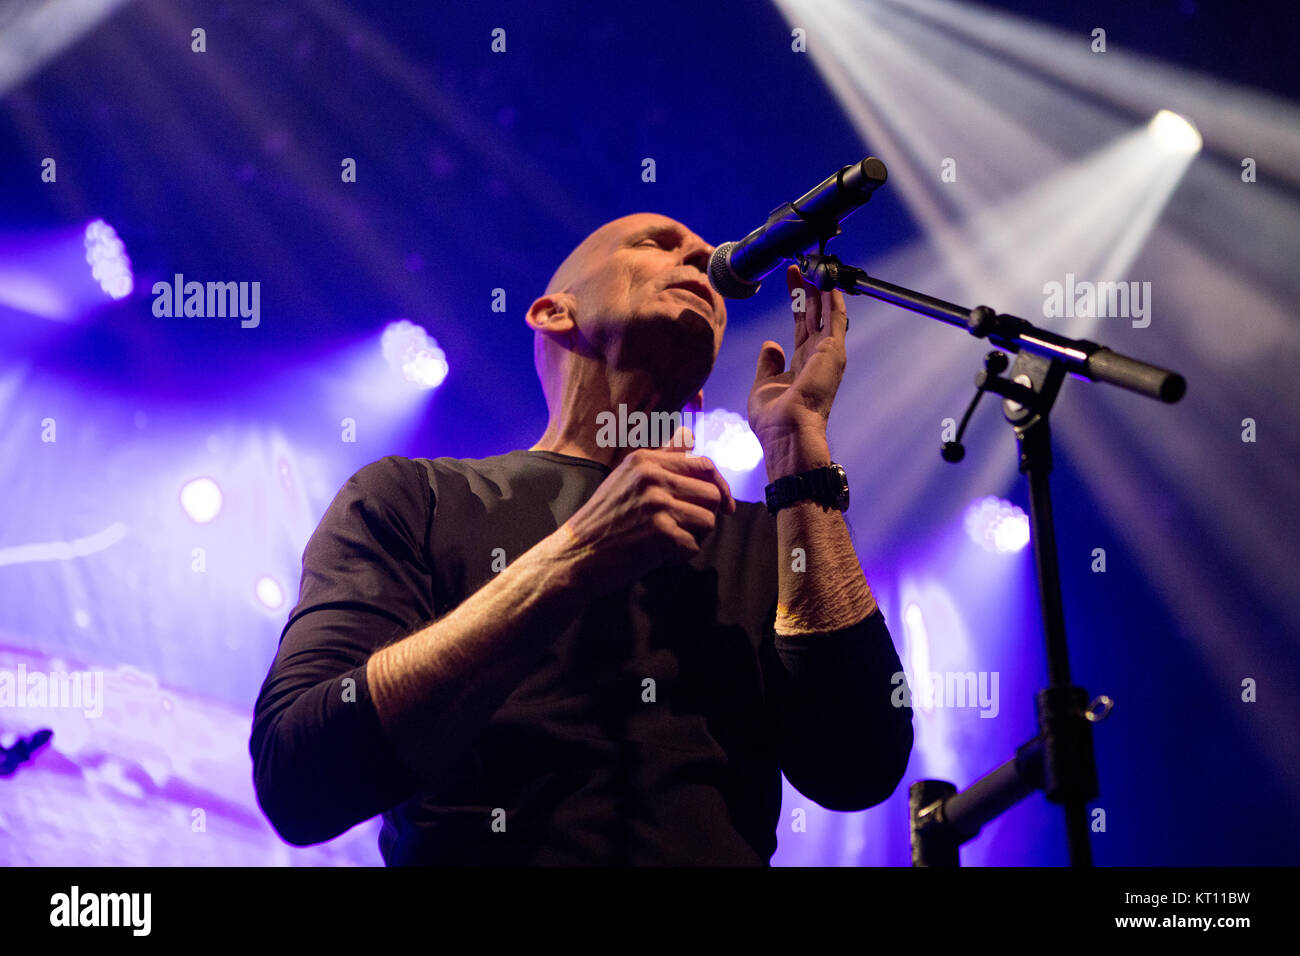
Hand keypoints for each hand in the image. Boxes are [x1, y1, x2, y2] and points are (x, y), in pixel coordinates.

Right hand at [558, 428, 735, 593]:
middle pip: (712, 493)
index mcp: (645, 459)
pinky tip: (659, 555)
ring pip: (708, 520)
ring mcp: (656, 503)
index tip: (725, 505)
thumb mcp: (628, 477)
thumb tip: (689, 433)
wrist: (575, 554)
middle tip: (685, 529)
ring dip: (695, 537)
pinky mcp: (660, 532)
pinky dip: (681, 556)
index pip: (703, 464)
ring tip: (670, 542)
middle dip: (705, 515)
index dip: (720, 486)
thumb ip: (663, 457)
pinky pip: (694, 545)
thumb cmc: (604, 519)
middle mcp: (651, 476)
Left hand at [748, 265, 847, 477]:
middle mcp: (817, 357)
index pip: (801, 324)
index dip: (797, 300)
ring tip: (817, 264)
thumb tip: (771, 345)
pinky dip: (834, 299)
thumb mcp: (764, 385)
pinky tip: (830, 281)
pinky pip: (836, 319)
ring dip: (822, 288)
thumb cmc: (774, 420)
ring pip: (826, 312)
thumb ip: (768, 364)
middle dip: (808, 287)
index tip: (792, 278)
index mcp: (802, 364)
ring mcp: (827, 354)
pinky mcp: (833, 352)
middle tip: (802, 263)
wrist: (787, 433)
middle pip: (814, 313)